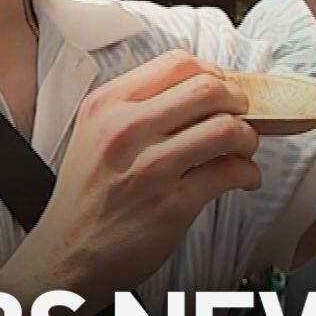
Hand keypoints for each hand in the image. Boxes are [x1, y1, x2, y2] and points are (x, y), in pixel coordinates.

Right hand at [0, 50, 261, 311]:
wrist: (66, 253)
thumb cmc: (88, 196)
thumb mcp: (96, 134)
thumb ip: (138, 107)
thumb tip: (202, 91)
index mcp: (107, 105)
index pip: (177, 62)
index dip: (212, 73)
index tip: (222, 89)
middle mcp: (126, 130)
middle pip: (208, 88)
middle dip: (238, 100)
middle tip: (242, 115)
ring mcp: (150, 167)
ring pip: (226, 128)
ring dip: (248, 137)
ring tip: (245, 149)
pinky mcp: (171, 203)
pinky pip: (229, 172)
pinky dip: (248, 173)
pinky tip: (244, 178)